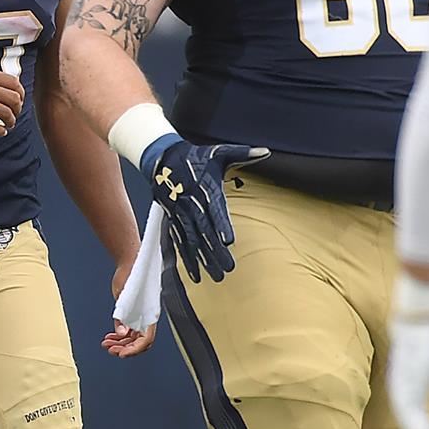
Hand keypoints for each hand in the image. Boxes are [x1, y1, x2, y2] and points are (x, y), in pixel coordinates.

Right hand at [0, 67, 23, 134]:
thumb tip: (11, 90)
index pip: (14, 82)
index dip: (20, 94)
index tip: (18, 101)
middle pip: (14, 98)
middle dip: (18, 109)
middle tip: (14, 115)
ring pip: (6, 113)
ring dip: (11, 121)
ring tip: (9, 124)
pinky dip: (0, 130)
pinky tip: (0, 132)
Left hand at [103, 256, 156, 357]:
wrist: (131, 262)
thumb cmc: (132, 275)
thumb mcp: (123, 296)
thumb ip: (123, 315)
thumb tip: (122, 333)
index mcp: (149, 314)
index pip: (146, 339)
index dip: (135, 349)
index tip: (121, 354)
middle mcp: (146, 317)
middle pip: (139, 342)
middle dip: (125, 348)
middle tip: (110, 349)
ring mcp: (140, 316)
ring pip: (133, 337)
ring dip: (120, 343)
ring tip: (106, 344)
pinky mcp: (132, 312)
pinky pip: (128, 330)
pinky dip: (119, 335)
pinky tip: (109, 337)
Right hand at [142, 137, 267, 283]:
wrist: (162, 158)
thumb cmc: (195, 156)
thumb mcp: (218, 152)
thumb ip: (242, 153)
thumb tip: (266, 152)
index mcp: (205, 189)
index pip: (214, 210)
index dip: (220, 225)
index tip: (228, 240)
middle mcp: (191, 204)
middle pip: (204, 231)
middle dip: (215, 251)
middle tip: (228, 269)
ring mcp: (180, 214)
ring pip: (191, 241)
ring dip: (202, 260)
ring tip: (215, 277)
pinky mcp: (173, 220)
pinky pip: (179, 243)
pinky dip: (186, 259)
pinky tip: (194, 274)